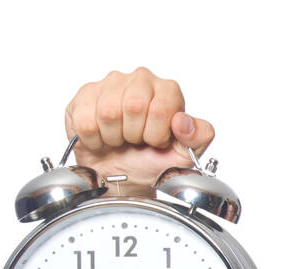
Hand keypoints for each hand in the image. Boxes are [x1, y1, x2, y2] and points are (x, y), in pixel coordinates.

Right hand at [64, 67, 215, 185]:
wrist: (123, 174)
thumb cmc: (153, 161)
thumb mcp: (185, 156)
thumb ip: (198, 136)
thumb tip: (183, 121)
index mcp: (168, 91)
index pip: (160, 108)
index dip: (156, 134)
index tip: (155, 141)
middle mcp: (141, 79)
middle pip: (133, 106)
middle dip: (134, 134)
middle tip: (136, 141)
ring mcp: (112, 83)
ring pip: (108, 112)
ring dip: (113, 136)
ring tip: (119, 139)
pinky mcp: (86, 94)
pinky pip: (86, 120)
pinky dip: (94, 139)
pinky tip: (102, 137)